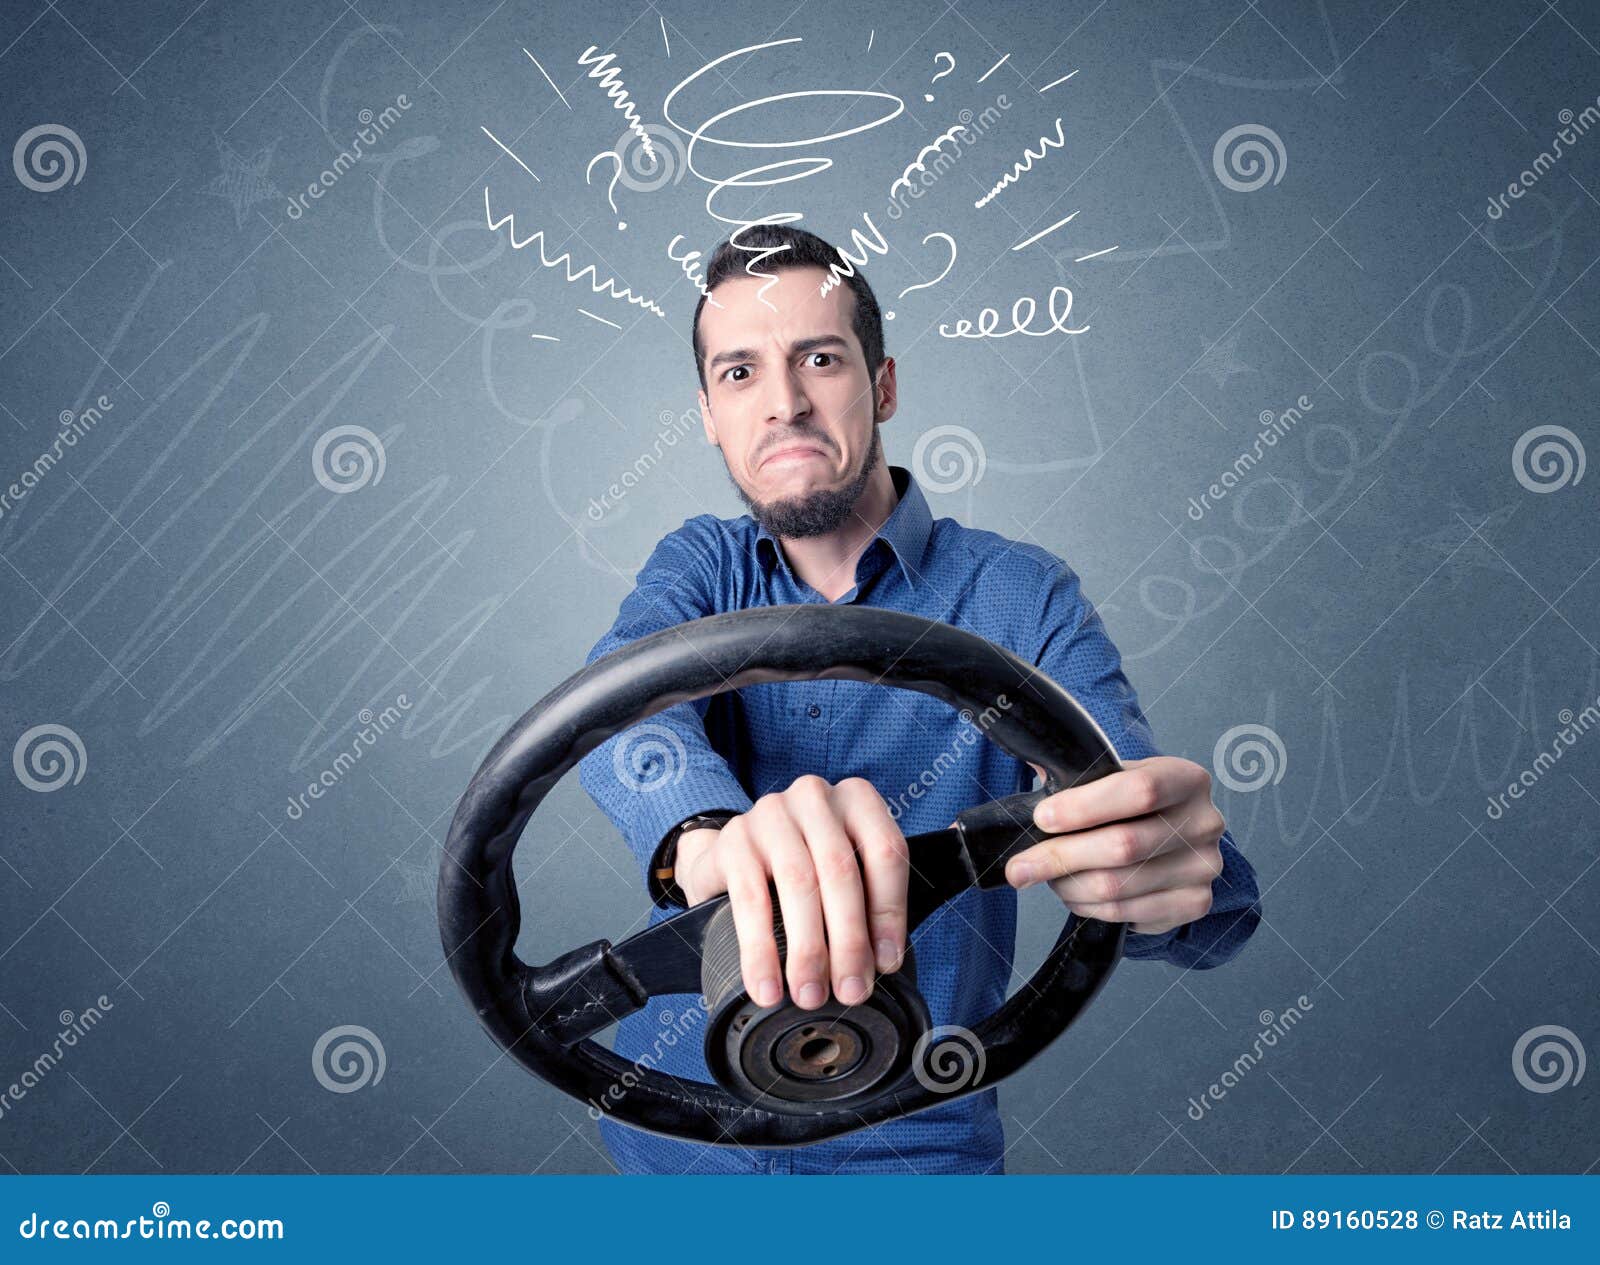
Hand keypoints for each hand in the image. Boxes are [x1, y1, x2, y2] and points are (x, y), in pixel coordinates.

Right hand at [675, 775, 909, 1010]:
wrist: (730, 857)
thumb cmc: (803, 868)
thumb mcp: (842, 873)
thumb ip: (868, 905)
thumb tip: (882, 965)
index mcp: (856, 799)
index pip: (886, 853)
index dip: (889, 913)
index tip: (886, 964)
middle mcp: (815, 797)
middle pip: (841, 872)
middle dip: (849, 941)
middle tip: (850, 991)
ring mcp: (771, 813)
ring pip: (799, 885)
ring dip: (808, 950)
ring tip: (810, 994)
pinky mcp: (734, 839)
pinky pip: (750, 900)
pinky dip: (760, 951)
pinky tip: (767, 986)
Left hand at [1007, 756, 1224, 934]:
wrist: (1173, 838)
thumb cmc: (1132, 805)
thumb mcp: (1114, 777)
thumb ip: (1077, 773)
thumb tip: (1030, 759)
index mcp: (1187, 779)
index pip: (1139, 790)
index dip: (1084, 807)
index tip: (1041, 818)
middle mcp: (1204, 822)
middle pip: (1123, 846)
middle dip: (1058, 857)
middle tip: (1018, 867)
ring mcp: (1205, 867)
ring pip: (1117, 886)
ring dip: (1067, 884)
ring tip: (1044, 876)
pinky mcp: (1195, 903)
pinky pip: (1124, 913)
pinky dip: (1086, 906)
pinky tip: (1072, 893)